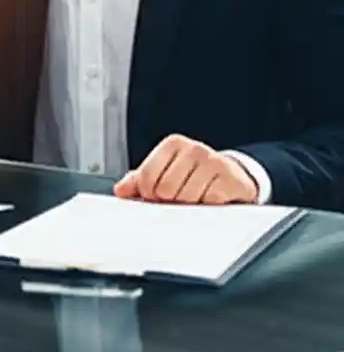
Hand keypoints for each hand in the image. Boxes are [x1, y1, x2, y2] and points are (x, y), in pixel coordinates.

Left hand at [113, 134, 258, 204]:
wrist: (231, 177)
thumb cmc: (191, 176)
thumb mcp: (163, 173)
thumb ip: (138, 181)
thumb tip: (120, 190)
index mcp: (172, 144)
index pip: (147, 176)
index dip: (148, 194)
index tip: (155, 195)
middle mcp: (194, 149)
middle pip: (166, 189)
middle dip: (169, 201)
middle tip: (177, 198)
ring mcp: (214, 162)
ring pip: (186, 198)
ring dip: (188, 206)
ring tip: (194, 198)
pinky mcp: (231, 179)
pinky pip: (208, 203)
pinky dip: (206, 207)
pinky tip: (209, 200)